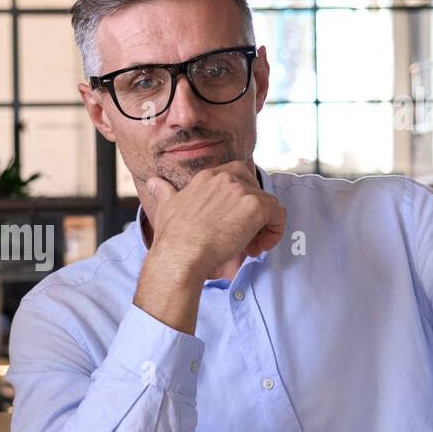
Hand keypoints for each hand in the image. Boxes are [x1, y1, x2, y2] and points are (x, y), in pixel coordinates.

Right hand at [146, 162, 286, 280]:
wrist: (181, 254)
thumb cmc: (173, 237)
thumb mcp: (166, 207)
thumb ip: (164, 192)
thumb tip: (153, 182)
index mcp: (208, 177)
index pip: (237, 178)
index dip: (239, 201)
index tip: (232, 221)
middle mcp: (226, 178)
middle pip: (255, 191)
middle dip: (252, 214)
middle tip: (243, 238)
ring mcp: (242, 191)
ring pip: (268, 205)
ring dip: (263, 227)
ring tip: (250, 247)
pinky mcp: (256, 207)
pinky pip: (279, 215)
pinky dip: (275, 232)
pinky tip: (260, 247)